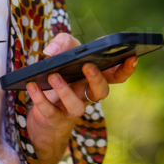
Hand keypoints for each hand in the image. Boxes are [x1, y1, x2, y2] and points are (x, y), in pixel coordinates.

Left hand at [24, 32, 137, 163]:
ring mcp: (72, 109)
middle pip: (101, 91)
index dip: (126, 68)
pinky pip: (50, 111)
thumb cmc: (60, 78)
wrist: (43, 118)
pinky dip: (40, 98)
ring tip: (53, 75)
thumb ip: (63, 44)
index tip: (131, 56)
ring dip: (65, 90)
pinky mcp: (54, 120)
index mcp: (94, 79)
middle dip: (97, 79)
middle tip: (88, 66)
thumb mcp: (63, 55)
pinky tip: (32, 86)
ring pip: (76, 105)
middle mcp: (87, 95)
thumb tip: (53, 51)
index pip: (116, 75)